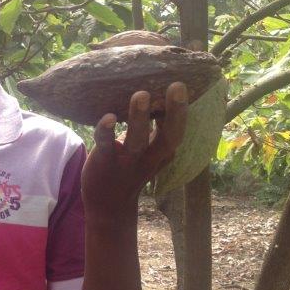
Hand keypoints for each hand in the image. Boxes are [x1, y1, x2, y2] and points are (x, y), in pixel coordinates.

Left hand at [81, 82, 187, 222]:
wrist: (108, 205)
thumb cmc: (129, 167)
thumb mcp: (149, 150)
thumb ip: (156, 127)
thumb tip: (159, 90)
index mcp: (163, 152)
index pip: (177, 130)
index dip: (182, 109)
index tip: (184, 83)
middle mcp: (150, 158)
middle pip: (168, 137)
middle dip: (175, 113)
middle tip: (177, 86)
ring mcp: (128, 162)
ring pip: (136, 140)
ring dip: (139, 118)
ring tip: (141, 95)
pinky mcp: (105, 162)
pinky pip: (106, 145)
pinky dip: (106, 131)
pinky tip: (108, 117)